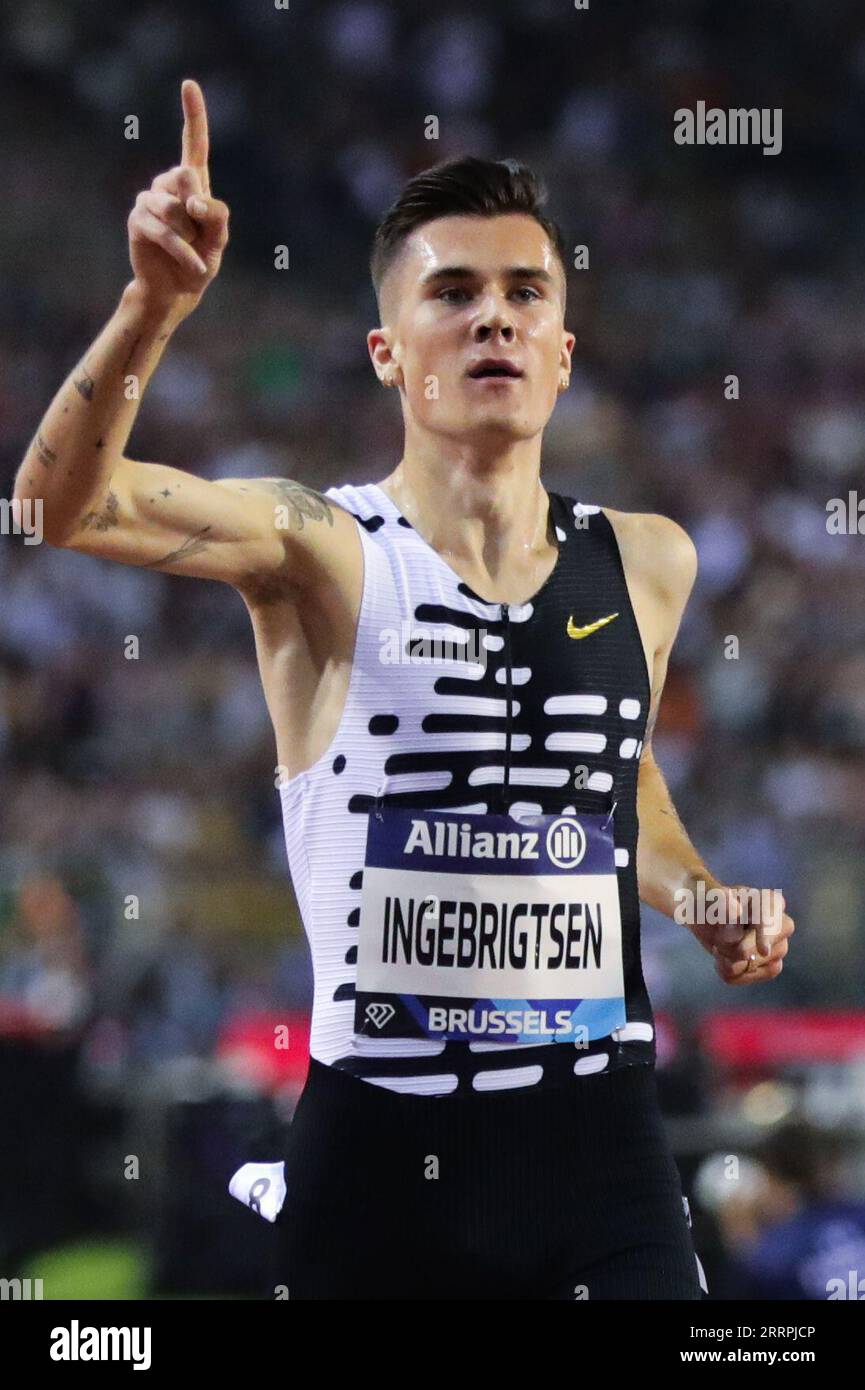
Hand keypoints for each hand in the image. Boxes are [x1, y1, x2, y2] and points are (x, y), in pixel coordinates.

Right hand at [127, 78, 228, 313]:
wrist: (177, 290)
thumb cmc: (200, 261)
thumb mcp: (219, 241)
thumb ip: (217, 216)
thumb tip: (196, 201)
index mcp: (192, 183)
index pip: (194, 143)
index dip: (193, 114)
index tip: (189, 84)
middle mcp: (167, 185)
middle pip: (185, 176)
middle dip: (197, 208)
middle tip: (199, 232)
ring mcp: (149, 200)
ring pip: (174, 208)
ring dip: (190, 236)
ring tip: (194, 254)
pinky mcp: (138, 220)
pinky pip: (164, 230)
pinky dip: (183, 250)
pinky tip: (195, 266)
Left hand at [688, 882, 794, 985]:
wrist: (703, 918)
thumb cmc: (708, 903)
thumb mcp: (709, 899)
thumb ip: (721, 903)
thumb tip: (736, 913)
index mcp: (770, 901)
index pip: (775, 919)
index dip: (769, 934)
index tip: (762, 949)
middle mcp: (781, 925)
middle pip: (769, 948)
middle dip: (738, 950)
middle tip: (717, 940)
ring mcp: (778, 947)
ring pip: (759, 965)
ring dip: (731, 961)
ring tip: (717, 947)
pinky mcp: (769, 966)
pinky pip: (751, 977)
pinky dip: (732, 973)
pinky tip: (720, 961)